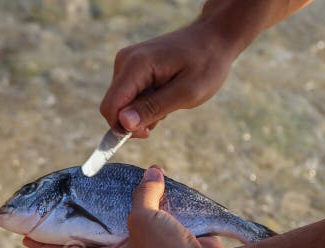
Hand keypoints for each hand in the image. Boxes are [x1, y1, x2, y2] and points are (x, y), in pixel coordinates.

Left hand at [24, 166, 225, 247]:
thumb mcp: (144, 218)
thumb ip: (144, 193)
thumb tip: (153, 173)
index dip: (43, 245)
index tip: (25, 239)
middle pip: (90, 243)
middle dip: (78, 228)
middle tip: (62, 212)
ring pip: (120, 235)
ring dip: (112, 219)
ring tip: (103, 200)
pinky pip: (147, 230)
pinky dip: (145, 214)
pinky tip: (151, 195)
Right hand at [100, 21, 238, 137]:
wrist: (213, 38)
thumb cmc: (205, 63)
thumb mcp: (186, 93)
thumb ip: (153, 108)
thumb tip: (123, 123)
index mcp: (136, 65)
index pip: (111, 106)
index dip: (123, 127)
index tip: (147, 133)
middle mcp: (125, 61)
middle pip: (114, 106)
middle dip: (135, 119)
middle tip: (165, 115)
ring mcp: (126, 62)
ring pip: (121, 103)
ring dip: (142, 110)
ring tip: (168, 99)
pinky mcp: (131, 66)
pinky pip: (128, 95)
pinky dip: (144, 102)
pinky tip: (164, 92)